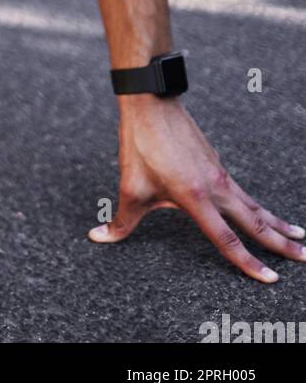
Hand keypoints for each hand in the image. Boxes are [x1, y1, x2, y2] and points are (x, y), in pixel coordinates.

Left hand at [88, 96, 305, 281]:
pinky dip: (257, 204)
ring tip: (298, 236)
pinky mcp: (215, 162)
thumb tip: (98, 237)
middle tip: (305, 257)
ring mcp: (218, 172)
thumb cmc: (140, 144)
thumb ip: (120, 220)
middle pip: (255, 222)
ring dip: (276, 222)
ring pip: (253, 204)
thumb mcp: (129, 187)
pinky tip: (261, 211)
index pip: (227, 240)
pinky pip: (242, 190)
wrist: (151, 103)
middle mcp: (215, 186)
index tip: (271, 279)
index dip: (248, 263)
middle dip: (281, 243)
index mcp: (195, 197)